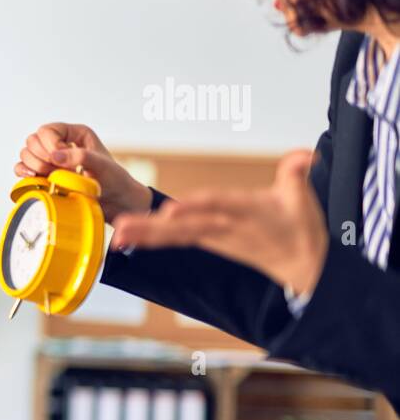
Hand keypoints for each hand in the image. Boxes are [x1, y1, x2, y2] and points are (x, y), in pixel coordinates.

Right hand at [15, 122, 153, 221]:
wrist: (116, 203)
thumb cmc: (114, 181)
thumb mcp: (101, 165)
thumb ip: (80, 157)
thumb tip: (54, 155)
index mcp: (75, 134)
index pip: (47, 130)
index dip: (50, 144)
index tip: (62, 161)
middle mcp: (60, 143)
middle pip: (33, 140)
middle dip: (41, 157)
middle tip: (58, 170)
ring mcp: (50, 160)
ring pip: (26, 154)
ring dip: (35, 166)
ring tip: (52, 177)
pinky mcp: (43, 175)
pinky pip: (22, 168)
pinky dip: (24, 173)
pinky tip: (34, 178)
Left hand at [111, 149, 328, 297]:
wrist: (300, 264)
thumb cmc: (300, 227)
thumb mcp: (302, 199)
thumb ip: (296, 173)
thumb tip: (303, 155)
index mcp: (247, 213)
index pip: (219, 206)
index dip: (197, 206)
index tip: (173, 210)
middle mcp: (224, 227)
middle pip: (185, 226)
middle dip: (153, 228)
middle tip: (123, 226)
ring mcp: (212, 236)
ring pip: (174, 235)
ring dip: (144, 234)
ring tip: (117, 233)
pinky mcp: (204, 240)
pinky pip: (173, 239)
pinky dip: (149, 238)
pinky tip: (124, 236)